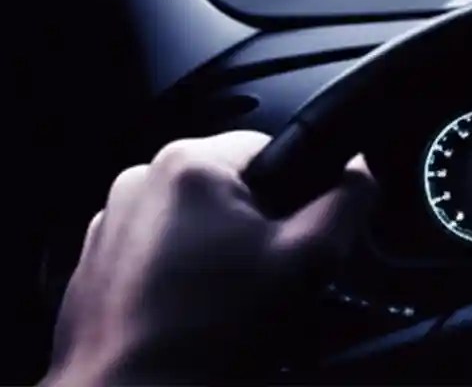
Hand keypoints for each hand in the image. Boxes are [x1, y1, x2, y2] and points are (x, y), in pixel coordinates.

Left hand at [43, 131, 375, 384]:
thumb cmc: (207, 335)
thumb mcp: (308, 262)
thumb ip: (347, 203)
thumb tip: (360, 175)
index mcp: (189, 164)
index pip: (274, 149)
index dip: (301, 196)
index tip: (297, 240)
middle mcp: (140, 183)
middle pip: (236, 190)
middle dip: (259, 230)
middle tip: (266, 281)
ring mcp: (110, 225)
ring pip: (198, 224)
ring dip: (221, 254)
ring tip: (227, 305)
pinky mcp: (98, 264)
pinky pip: (161, 254)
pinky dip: (184, 278)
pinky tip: (195, 316)